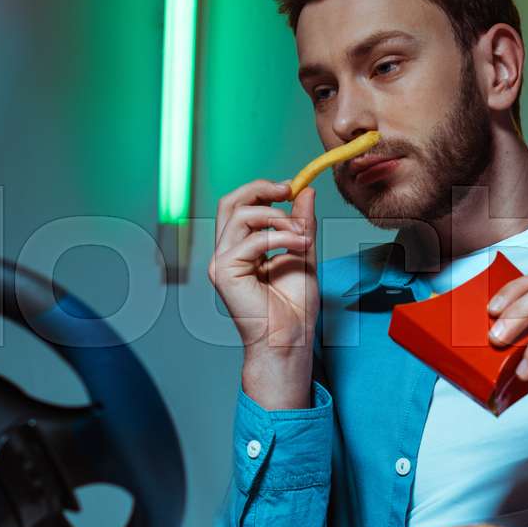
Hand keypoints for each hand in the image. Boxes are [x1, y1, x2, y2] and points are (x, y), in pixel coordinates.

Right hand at [207, 179, 319, 409]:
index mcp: (241, 248)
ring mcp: (221, 263)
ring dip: (278, 217)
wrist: (291, 339)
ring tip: (302, 234)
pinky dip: (282, 237)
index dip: (262, 190)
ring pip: (240, 215)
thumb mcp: (303, 253)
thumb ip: (301, 223)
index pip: (240, 206)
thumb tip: (306, 192)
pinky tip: (301, 246)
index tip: (291, 187)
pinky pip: (252, 240)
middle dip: (260, 189)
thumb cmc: (295, 309)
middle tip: (288, 189)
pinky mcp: (224, 273)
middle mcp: (226, 253)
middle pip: (230, 202)